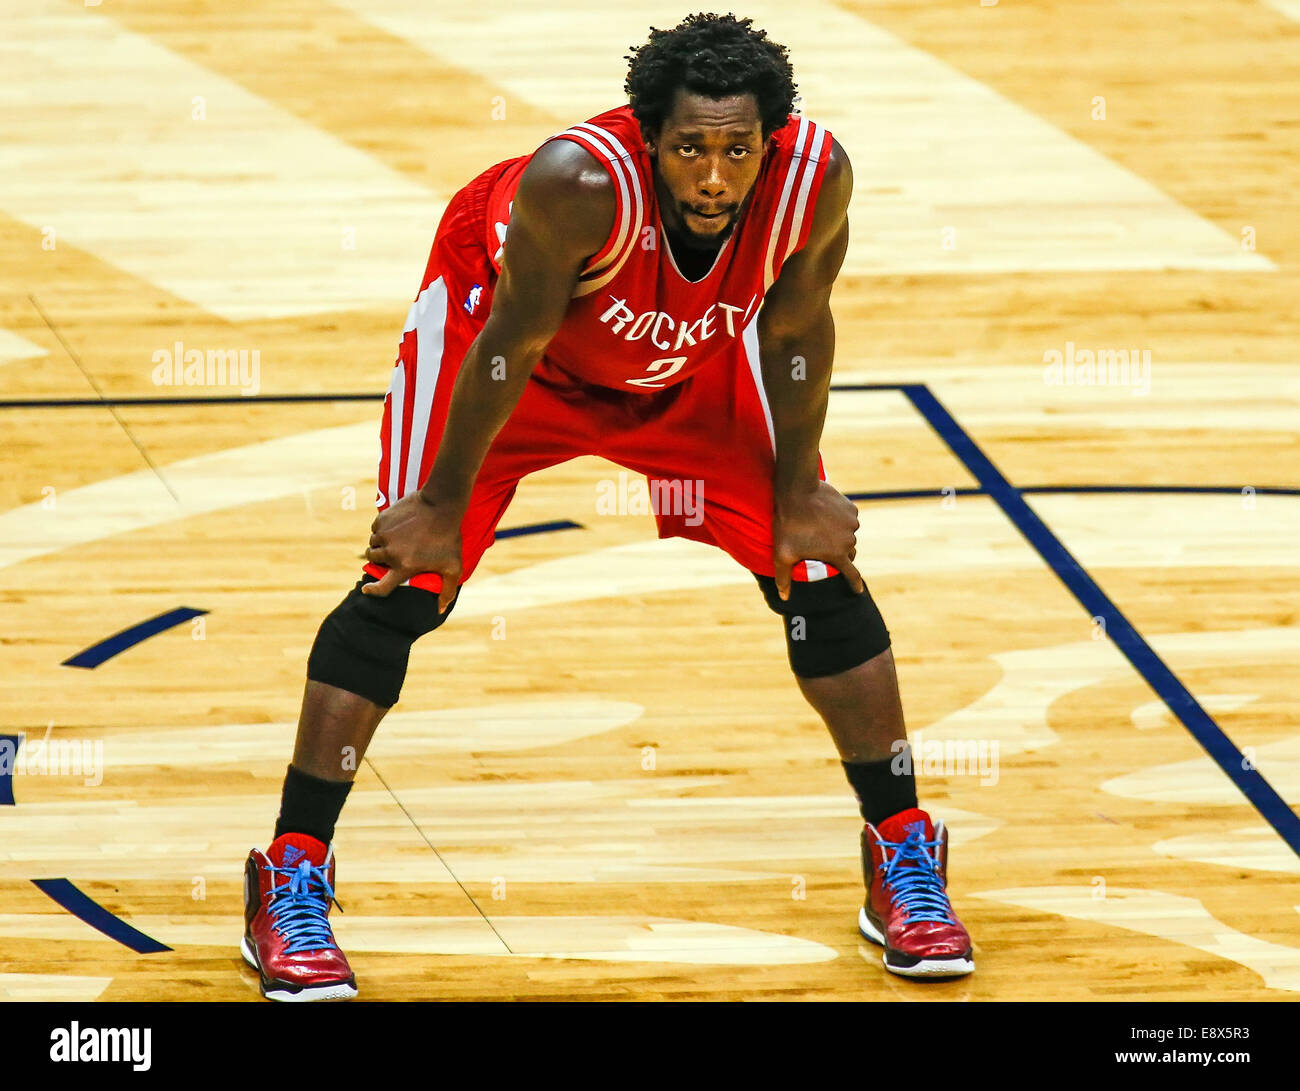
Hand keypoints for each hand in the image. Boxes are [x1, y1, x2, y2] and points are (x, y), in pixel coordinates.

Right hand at [362, 491, 463, 611]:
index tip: (366, 590)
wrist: (441, 505)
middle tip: (393, 553)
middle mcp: (391, 553)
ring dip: (380, 544)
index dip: (372, 590)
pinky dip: (382, 529)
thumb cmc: (449, 537)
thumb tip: (440, 610)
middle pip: (374, 560)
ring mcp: (384, 535)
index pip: (382, 587)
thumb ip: (447, 590)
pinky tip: (396, 526)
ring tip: (396, 539)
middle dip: (379, 559)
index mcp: (405, 567)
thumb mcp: (453, 566)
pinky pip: (375, 528)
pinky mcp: (382, 519)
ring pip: (373, 543)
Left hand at [772, 480, 863, 599]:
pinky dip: (840, 519)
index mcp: (837, 554)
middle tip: (823, 548)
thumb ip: (784, 577)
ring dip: (839, 535)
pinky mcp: (850, 508)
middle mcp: (849, 540)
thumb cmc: (788, 524)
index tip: (858, 591)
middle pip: (849, 552)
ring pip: (848, 534)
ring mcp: (851, 522)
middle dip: (839, 553)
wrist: (797, 491)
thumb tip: (784, 597)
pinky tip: (825, 515)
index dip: (854, 584)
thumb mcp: (782, 554)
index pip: (851, 574)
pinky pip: (848, 517)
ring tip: (821, 528)